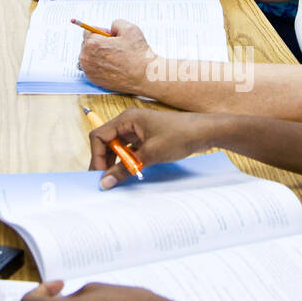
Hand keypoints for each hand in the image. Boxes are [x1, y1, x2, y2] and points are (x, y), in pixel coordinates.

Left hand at [78, 19, 153, 94]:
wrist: (143, 77)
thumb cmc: (137, 55)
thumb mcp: (130, 29)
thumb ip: (116, 23)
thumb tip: (111, 28)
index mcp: (93, 44)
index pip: (87, 31)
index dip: (101, 32)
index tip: (110, 36)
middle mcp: (86, 58)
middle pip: (86, 44)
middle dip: (98, 43)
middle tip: (114, 47)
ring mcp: (89, 70)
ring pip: (89, 57)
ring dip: (98, 54)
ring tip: (114, 57)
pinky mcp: (93, 80)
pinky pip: (92, 68)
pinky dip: (100, 65)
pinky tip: (113, 66)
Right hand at [87, 107, 221, 187]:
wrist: (205, 132)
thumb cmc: (179, 136)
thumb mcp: (150, 155)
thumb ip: (125, 169)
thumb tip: (106, 182)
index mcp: (127, 119)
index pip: (99, 136)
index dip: (96, 156)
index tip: (101, 175)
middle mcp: (129, 122)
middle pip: (106, 142)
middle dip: (104, 160)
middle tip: (106, 180)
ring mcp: (138, 130)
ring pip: (118, 147)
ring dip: (116, 162)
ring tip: (118, 177)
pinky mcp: (147, 137)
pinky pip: (130, 150)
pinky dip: (128, 161)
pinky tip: (131, 172)